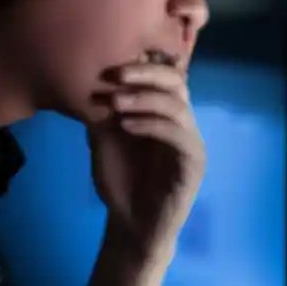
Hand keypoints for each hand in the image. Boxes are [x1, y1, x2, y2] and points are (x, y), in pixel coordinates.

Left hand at [90, 59, 205, 264]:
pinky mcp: (194, 163)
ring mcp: (190, 142)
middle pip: (177, 82)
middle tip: (116, 74)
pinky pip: (179, 135)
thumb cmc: (120, 182)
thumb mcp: (104, 139)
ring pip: (178, 106)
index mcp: (162, 113)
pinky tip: (126, 126)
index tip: (110, 60)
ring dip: (145, 99)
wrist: (131, 225)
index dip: (143, 62)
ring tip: (115, 102)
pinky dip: (152, 125)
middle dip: (147, 73)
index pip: (163, 75)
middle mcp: (181, 122)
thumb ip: (104, 111)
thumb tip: (92, 74)